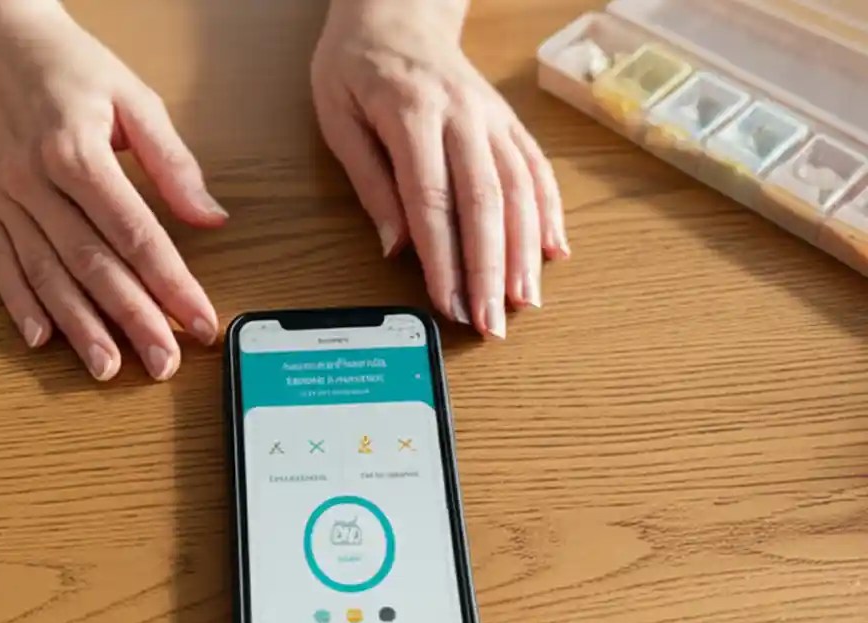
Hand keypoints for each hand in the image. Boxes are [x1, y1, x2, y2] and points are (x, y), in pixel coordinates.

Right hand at [0, 0, 225, 379]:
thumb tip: (210, 218)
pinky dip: (18, 303)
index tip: (198, 320)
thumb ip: (172, 162)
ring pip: (45, 272)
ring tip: (108, 368)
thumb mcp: (134, 98)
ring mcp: (0, 194)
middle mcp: (33, 176)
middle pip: (91, 262)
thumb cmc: (70, 67)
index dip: (170, 281)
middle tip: (163, 362)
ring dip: (78, 326)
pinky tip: (42, 340)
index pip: (134, 232)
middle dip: (132, 318)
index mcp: (76, 148)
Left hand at [311, 0, 568, 337]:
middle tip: (492, 323)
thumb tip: (395, 246)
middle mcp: (463, 115)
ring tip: (526, 302)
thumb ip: (369, 181)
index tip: (448, 303)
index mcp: (412, 113)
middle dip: (490, 270)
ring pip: (519, 190)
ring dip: (525, 252)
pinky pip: (536, 169)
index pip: (432, 200)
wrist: (397, 10)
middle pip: (484, 202)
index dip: (443, 259)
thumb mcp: (337, 116)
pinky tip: (553, 252)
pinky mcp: (508, 122)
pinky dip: (548, 213)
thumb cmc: (356, 64)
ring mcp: (492, 118)